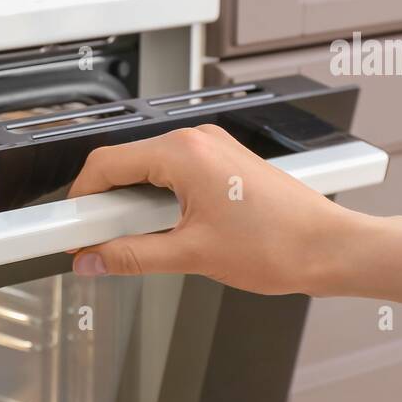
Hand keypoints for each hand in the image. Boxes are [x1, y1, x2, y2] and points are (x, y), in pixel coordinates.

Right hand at [67, 124, 359, 295]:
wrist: (331, 248)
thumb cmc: (280, 244)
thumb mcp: (191, 255)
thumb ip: (131, 257)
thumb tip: (94, 260)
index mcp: (184, 152)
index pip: (105, 164)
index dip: (80, 201)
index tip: (71, 228)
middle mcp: (198, 140)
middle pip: (123, 164)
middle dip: (106, 205)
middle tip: (101, 242)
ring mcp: (212, 149)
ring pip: (147, 170)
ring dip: (133, 205)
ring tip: (138, 241)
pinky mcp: (223, 163)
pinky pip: (172, 174)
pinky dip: (157, 201)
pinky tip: (164, 231)